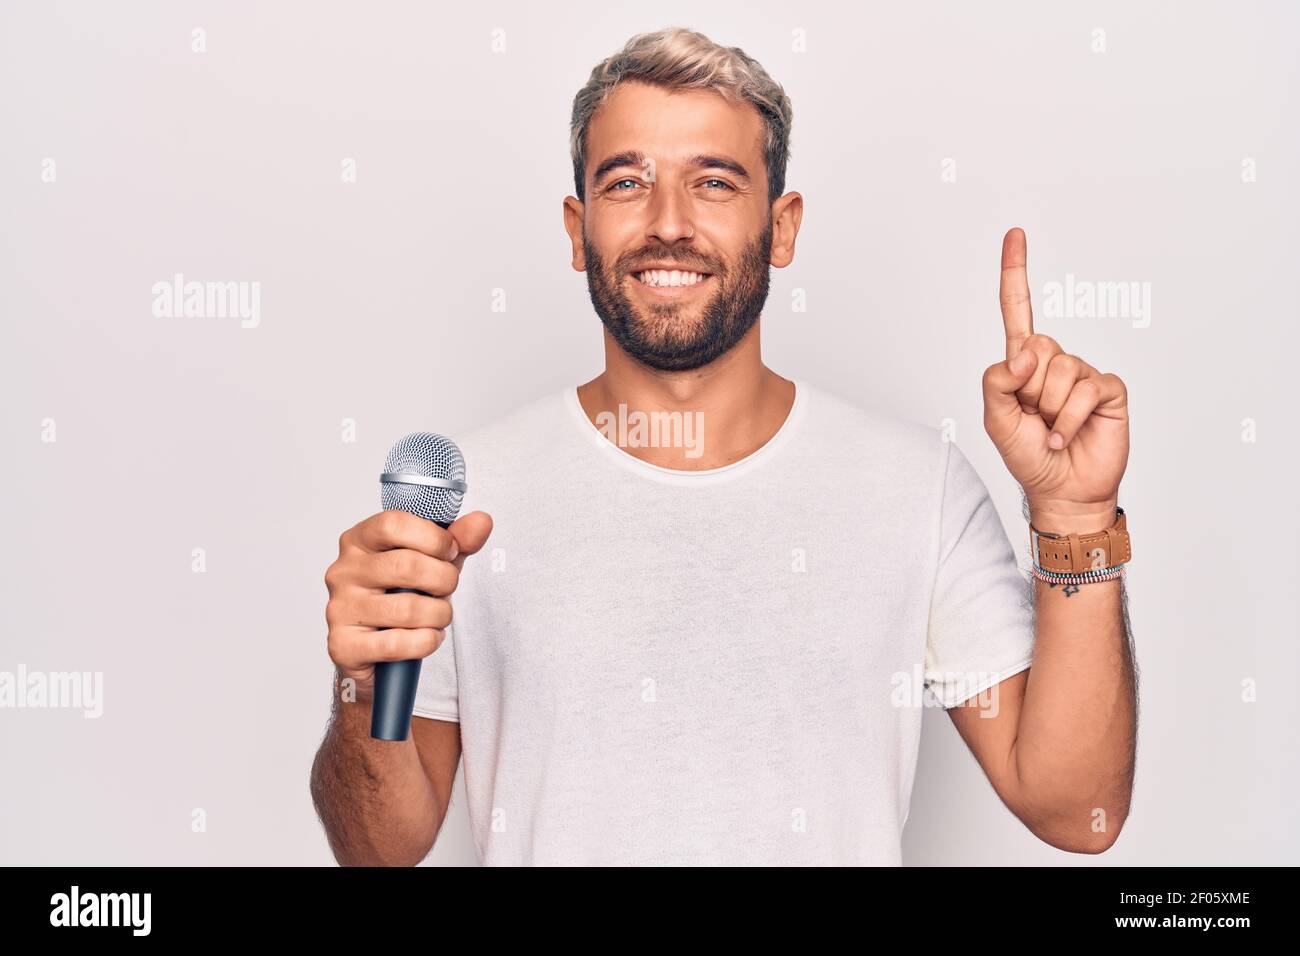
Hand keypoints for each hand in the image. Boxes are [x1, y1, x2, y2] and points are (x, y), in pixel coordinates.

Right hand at [324, 509, 492, 697]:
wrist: (376, 649)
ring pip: (407, 609)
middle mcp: (344, 571)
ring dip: (438, 615)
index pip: (394, 524)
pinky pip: (397, 643)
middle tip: (447, 589)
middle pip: (406, 566)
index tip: (450, 552)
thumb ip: (457, 540)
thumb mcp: (433, 562)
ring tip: (438, 616)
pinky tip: (426, 637)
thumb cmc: (401, 597)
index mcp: (360, 540)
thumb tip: (481, 521)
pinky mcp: (344, 645)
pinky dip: (425, 642)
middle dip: (444, 580)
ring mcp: (340, 608)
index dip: (433, 538)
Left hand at [981, 228, 1129, 533]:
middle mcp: (1054, 362)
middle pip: (1037, 347)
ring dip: (1048, 410)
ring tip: (1050, 431)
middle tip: (1033, 418)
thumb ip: (996, 381)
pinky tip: (1066, 438)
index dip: (1015, 272)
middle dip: (1029, 389)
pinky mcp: (1108, 389)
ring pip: (1059, 370)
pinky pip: (1085, 390)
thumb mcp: (995, 420)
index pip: (1017, 310)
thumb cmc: (1027, 456)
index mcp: (1023, 364)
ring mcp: (1083, 374)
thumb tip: (1023, 353)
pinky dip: (1068, 420)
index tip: (1015, 234)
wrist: (1061, 491)